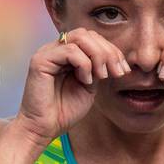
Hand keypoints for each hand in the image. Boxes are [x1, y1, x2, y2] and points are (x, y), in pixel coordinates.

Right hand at [15, 29, 130, 148]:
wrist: (44, 129)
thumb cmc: (63, 112)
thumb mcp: (89, 87)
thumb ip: (97, 69)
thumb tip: (114, 57)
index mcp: (67, 54)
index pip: (92, 39)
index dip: (112, 51)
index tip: (123, 71)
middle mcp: (56, 49)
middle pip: (88, 34)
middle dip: (108, 52)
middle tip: (117, 73)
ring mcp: (47, 52)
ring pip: (80, 37)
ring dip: (98, 56)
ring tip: (101, 76)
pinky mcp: (40, 60)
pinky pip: (70, 50)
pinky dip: (84, 64)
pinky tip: (86, 80)